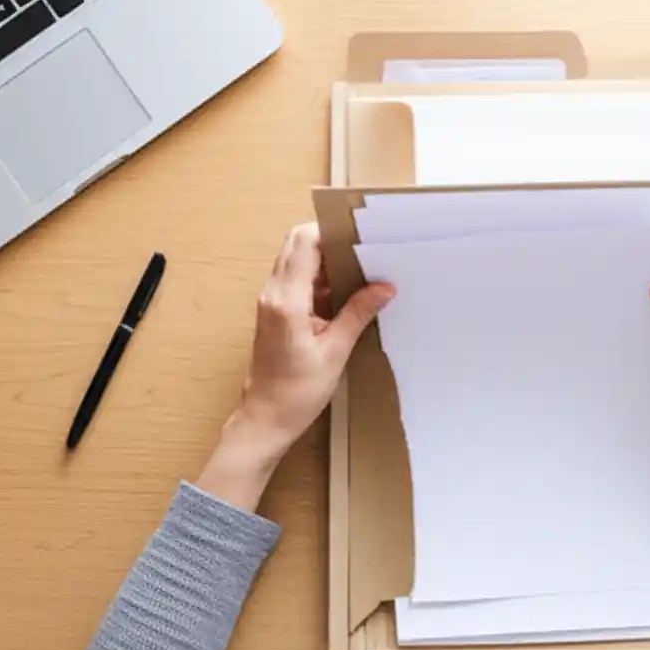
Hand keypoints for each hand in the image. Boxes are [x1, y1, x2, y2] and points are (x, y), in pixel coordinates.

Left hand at [198, 223, 393, 511]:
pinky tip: (345, 294)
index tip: (356, 234)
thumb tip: (384, 287)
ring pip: (296, 262)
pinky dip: (319, 280)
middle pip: (297, 246)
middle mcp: (273, 294)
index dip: (328, 231)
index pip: (303, 243)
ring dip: (325, 262)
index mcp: (286, 300)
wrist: (265, 419)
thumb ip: (358, 312)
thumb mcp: (336, 351)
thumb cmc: (297, 392)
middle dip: (329, 242)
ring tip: (360, 272)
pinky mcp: (274, 312)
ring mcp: (271, 302)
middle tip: (362, 250)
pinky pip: (296, 282)